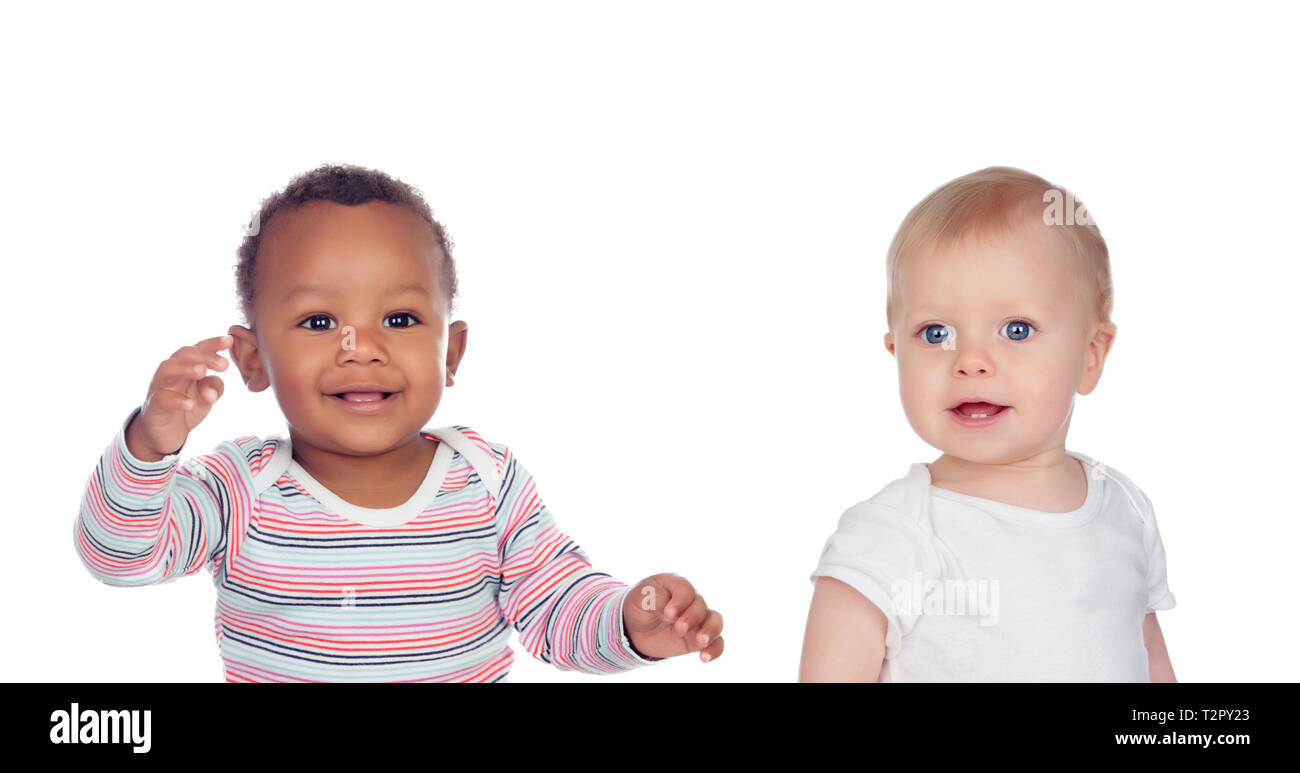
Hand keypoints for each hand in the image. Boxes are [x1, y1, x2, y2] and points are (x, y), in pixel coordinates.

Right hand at [125, 334, 231, 460]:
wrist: (165, 432)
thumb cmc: (187, 406)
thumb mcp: (207, 396)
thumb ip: (214, 387)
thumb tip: (210, 390)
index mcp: (186, 365)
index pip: (198, 349)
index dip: (213, 343)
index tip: (230, 341)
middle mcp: (171, 371)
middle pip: (183, 354)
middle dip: (204, 356)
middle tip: (224, 364)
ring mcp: (159, 387)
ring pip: (167, 370)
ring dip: (185, 368)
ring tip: (203, 372)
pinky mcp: (153, 405)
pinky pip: (161, 398)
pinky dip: (176, 400)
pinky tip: (190, 404)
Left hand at [622, 573, 723, 662]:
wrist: (636, 628)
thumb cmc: (639, 605)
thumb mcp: (639, 598)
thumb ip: (654, 599)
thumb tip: (669, 611)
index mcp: (675, 585)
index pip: (685, 589)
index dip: (680, 600)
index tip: (668, 613)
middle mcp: (691, 601)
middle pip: (700, 605)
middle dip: (692, 617)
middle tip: (679, 628)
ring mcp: (697, 620)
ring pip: (715, 621)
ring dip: (711, 630)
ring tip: (701, 641)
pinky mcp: (698, 638)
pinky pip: (716, 642)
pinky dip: (714, 649)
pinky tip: (704, 657)